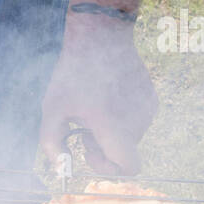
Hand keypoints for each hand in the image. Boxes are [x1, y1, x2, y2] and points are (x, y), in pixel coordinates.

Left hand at [39, 11, 157, 174]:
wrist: (101, 35)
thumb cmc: (74, 72)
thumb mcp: (52, 108)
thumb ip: (51, 143)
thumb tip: (61, 168)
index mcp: (116, 128)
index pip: (128, 168)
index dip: (107, 167)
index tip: (89, 150)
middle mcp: (139, 122)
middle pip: (124, 150)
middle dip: (102, 144)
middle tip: (83, 123)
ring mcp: (149, 108)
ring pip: (130, 134)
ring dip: (112, 128)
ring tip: (94, 104)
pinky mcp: (152, 96)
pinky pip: (137, 118)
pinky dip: (122, 114)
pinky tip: (106, 93)